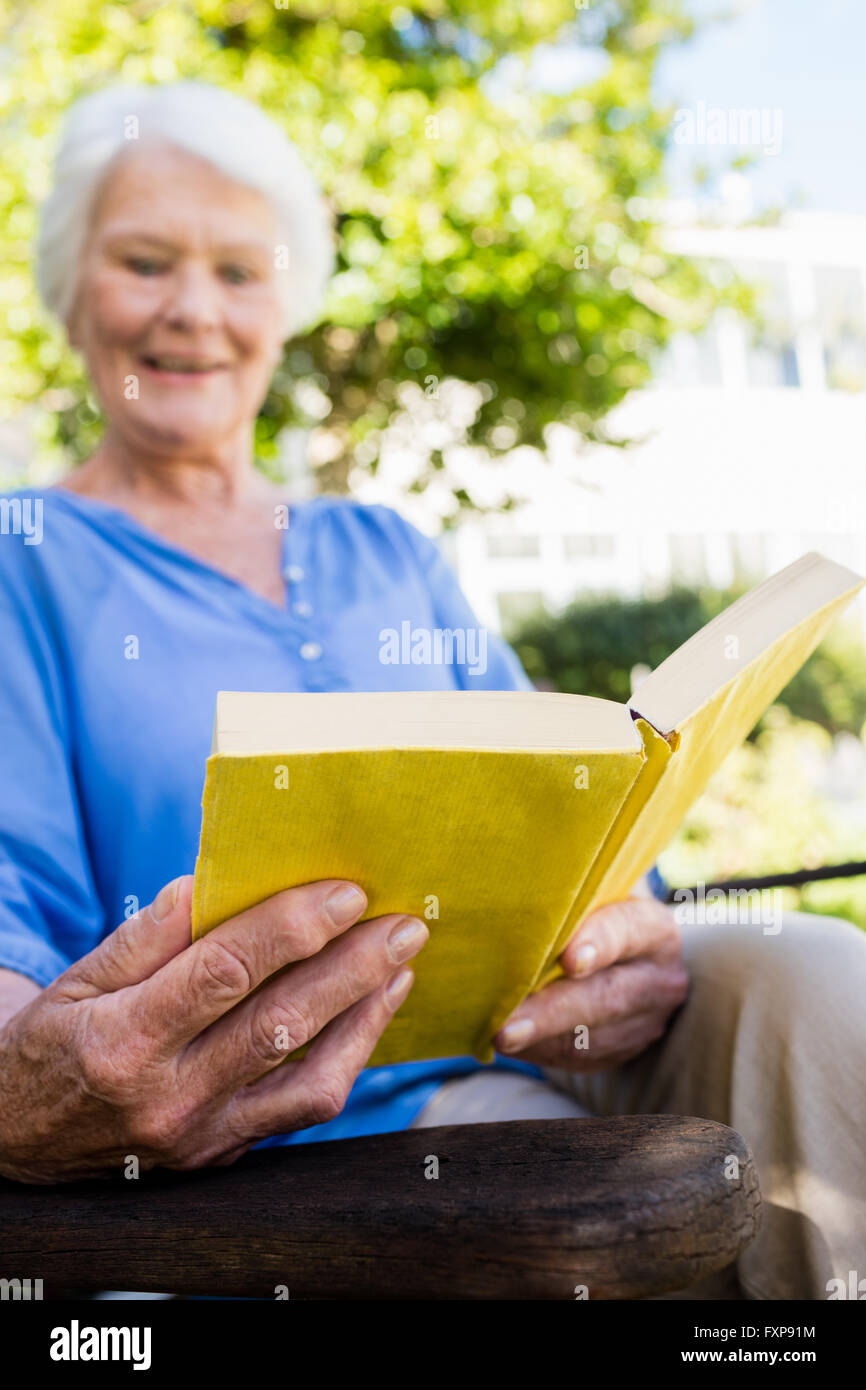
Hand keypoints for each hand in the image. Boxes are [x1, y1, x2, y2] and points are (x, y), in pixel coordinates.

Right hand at [0, 876, 426, 1182]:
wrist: (22, 1140)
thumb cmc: (56, 1041)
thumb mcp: (80, 979)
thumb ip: (149, 935)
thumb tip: (214, 882)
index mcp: (123, 1041)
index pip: (223, 973)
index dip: (291, 929)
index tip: (344, 892)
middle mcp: (167, 1099)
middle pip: (280, 1023)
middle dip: (352, 967)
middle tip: (402, 923)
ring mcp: (202, 1136)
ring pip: (308, 1078)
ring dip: (365, 1014)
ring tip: (401, 963)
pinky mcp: (225, 1153)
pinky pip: (303, 1108)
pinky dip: (348, 1056)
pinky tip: (369, 1012)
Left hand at [494, 897, 687, 1070]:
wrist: (628, 953)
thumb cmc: (596, 911)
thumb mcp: (596, 894)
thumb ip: (571, 897)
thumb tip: (510, 899)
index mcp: (654, 929)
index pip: (626, 932)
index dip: (597, 944)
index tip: (568, 960)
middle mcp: (660, 978)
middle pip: (604, 997)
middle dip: (551, 1013)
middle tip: (506, 1028)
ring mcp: (647, 1021)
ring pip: (591, 1037)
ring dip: (540, 1040)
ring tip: (497, 1037)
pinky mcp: (625, 1050)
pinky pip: (581, 1057)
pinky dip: (541, 1051)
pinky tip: (512, 1045)